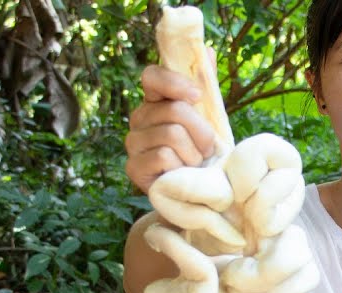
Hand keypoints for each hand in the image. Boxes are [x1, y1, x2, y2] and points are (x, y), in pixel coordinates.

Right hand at [125, 62, 218, 192]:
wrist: (199, 192)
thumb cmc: (203, 153)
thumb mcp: (208, 118)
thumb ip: (205, 86)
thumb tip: (205, 50)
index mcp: (154, 102)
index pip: (152, 77)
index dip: (175, 83)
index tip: (197, 97)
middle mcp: (138, 119)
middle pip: (174, 110)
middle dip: (201, 132)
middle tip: (206, 148)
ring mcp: (132, 144)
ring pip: (172, 135)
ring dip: (194, 153)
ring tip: (194, 163)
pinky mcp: (133, 168)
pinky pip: (165, 156)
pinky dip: (182, 167)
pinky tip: (180, 174)